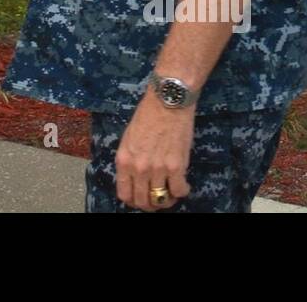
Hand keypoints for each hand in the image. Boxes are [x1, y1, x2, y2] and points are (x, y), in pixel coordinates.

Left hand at [114, 90, 194, 210]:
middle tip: (157, 198)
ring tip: (171, 190)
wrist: (167, 101)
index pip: (124, 194)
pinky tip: (182, 183)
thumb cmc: (147, 115)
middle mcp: (138, 168)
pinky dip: (182, 191)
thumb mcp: (129, 138)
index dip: (133, 201)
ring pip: (161, 199)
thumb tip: (135, 178)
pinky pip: (179, 191)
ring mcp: (157, 169)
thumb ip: (131, 160)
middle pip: (142, 201)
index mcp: (124, 160)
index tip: (141, 198)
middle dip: (150, 204)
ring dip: (167, 199)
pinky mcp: (176, 166)